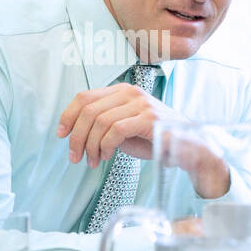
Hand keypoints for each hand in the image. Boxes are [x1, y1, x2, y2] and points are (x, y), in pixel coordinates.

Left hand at [57, 85, 230, 198]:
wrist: (188, 149)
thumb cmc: (156, 139)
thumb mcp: (124, 128)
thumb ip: (104, 124)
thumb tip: (75, 132)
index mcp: (122, 90)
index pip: (84, 97)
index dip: (68, 116)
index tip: (61, 134)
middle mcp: (131, 92)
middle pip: (88, 110)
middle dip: (77, 136)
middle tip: (76, 157)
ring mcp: (141, 103)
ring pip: (100, 121)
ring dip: (91, 145)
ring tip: (93, 161)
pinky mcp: (148, 118)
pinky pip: (116, 130)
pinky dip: (106, 146)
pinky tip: (107, 157)